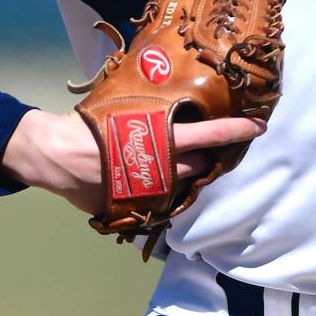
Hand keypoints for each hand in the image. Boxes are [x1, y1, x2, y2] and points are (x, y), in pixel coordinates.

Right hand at [0, 109, 266, 215]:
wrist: (56, 155)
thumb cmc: (89, 126)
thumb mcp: (124, 110)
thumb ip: (150, 118)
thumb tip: (166, 107)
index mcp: (164, 140)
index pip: (211, 135)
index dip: (236, 131)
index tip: (258, 127)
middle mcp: (164, 168)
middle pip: (201, 165)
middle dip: (202, 158)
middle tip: (194, 149)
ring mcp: (152, 192)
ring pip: (183, 186)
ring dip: (182, 176)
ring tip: (167, 165)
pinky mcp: (136, 208)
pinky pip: (159, 202)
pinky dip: (159, 192)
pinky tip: (147, 182)